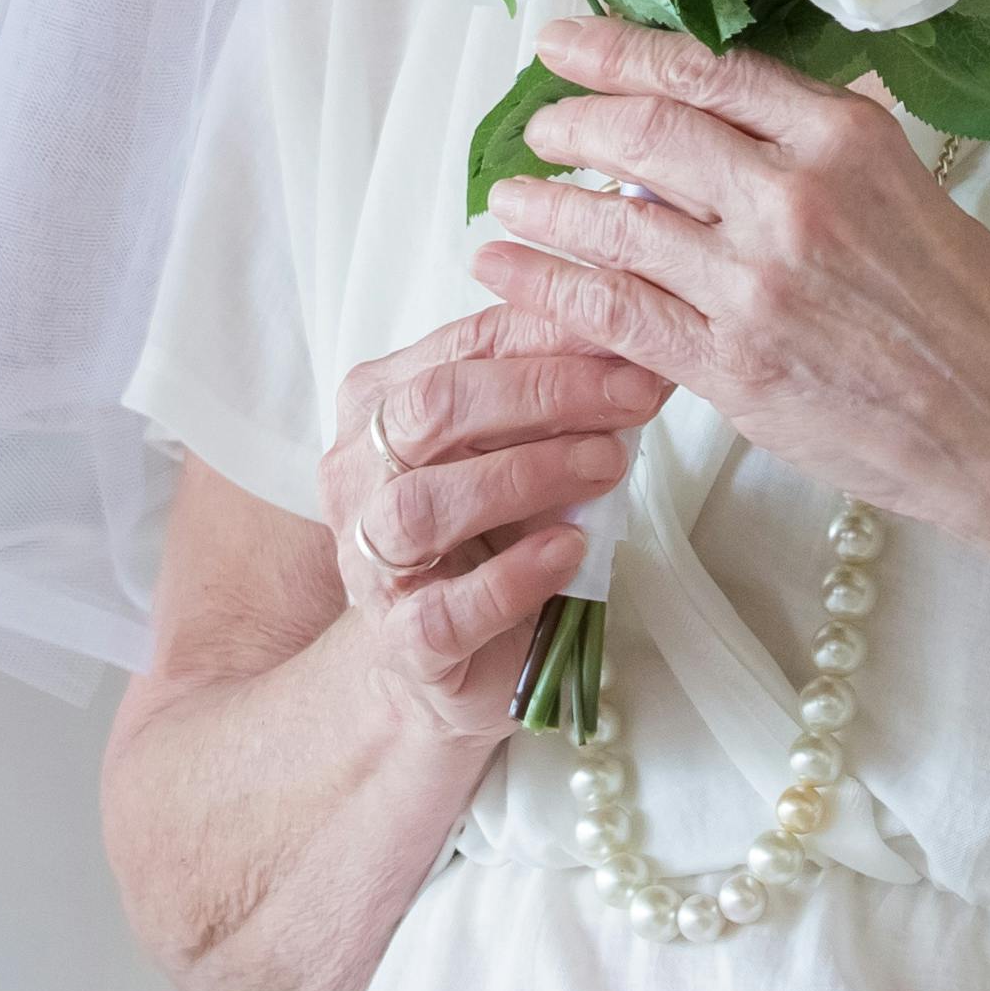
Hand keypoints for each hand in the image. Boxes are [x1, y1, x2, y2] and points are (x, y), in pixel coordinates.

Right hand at [318, 303, 669, 745]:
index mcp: (379, 401)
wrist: (452, 655)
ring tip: (606, 467)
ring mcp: (368, 560)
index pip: (463, 345)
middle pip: (432, 408)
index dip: (552, 335)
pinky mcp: (401, 641)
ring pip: (424, 505)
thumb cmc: (490, 530)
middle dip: (543, 392)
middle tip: (632, 397)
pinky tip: (568, 550)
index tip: (632, 341)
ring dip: (526, 475)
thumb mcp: (516, 444)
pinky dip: (512, 577)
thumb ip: (552, 395)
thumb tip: (632, 342)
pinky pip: (446, 609)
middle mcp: (356, 473)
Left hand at [469, 12, 989, 538]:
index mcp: (846, 135)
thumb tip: (717, 135)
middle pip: (645, 132)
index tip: (563, 40)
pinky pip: (613, 313)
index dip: (618, 49)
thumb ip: (817, 156)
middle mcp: (794, 195)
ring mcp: (757, 283)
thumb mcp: (910, 193)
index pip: (705, 69)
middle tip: (539, 122)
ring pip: (614, 223)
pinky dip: (546, 286)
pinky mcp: (734, 367)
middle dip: (573, 121)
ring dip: (546, 204)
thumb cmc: (985, 316)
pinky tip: (506, 268)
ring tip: (508, 195)